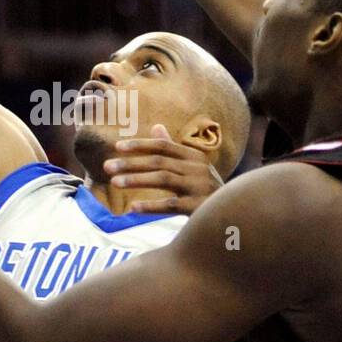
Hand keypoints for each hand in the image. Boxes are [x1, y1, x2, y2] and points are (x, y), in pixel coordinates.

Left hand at [103, 124, 224, 214]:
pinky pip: (170, 205)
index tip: (117, 147)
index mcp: (194, 156)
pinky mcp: (199, 207)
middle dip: (131, 163)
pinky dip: (151, 205)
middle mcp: (197, 168)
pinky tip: (133, 207)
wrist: (234, 215)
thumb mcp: (192, 166)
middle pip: (159, 161)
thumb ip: (173, 149)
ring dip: (136, 180)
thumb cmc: (206, 190)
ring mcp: (199, 187)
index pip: (163, 145)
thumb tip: (156, 126)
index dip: (140, 145)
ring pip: (162, 179)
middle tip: (107, 166)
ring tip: (115, 182)